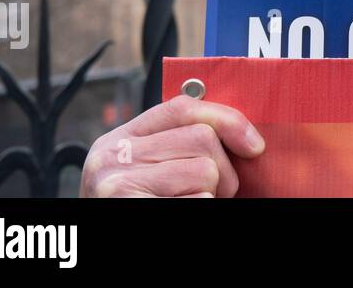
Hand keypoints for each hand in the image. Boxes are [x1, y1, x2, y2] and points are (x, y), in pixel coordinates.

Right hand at [80, 94, 264, 197]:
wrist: (98, 244)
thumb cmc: (136, 204)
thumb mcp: (145, 171)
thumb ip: (176, 146)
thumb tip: (243, 136)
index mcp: (119, 139)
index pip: (183, 108)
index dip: (228, 121)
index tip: (254, 146)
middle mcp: (113, 156)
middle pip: (202, 138)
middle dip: (223, 169)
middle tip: (210, 194)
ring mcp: (119, 183)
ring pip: (205, 170)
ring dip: (213, 194)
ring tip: (189, 204)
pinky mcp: (131, 206)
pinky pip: (199, 200)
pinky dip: (203, 208)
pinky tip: (179, 210)